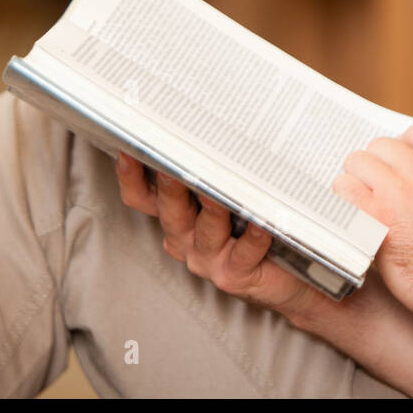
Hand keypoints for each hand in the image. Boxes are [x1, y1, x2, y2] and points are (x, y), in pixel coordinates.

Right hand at [114, 152, 325, 321]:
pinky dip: (254, 236)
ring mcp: (207, 259)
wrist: (283, 282)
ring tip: (221, 190)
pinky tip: (263, 223)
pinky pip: (244, 252)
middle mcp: (184, 239)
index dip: (131, 175)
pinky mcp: (233, 274)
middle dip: (171, 185)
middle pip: (169, 210)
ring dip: (213, 206)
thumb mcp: (223, 201)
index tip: (129, 147)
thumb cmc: (253, 231)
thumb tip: (212, 130)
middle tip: (175, 163)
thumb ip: (211, 174)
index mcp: (175, 218)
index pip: (142, 197)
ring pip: (206, 229)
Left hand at [333, 123, 412, 333]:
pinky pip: (343, 190)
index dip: (403, 149)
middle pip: (382, 146)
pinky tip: (349, 215)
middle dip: (375, 165)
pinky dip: (342, 200)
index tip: (397, 165)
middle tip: (372, 187)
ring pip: (357, 162)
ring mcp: (400, 192)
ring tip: (357, 201)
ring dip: (355, 180)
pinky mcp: (376, 217)